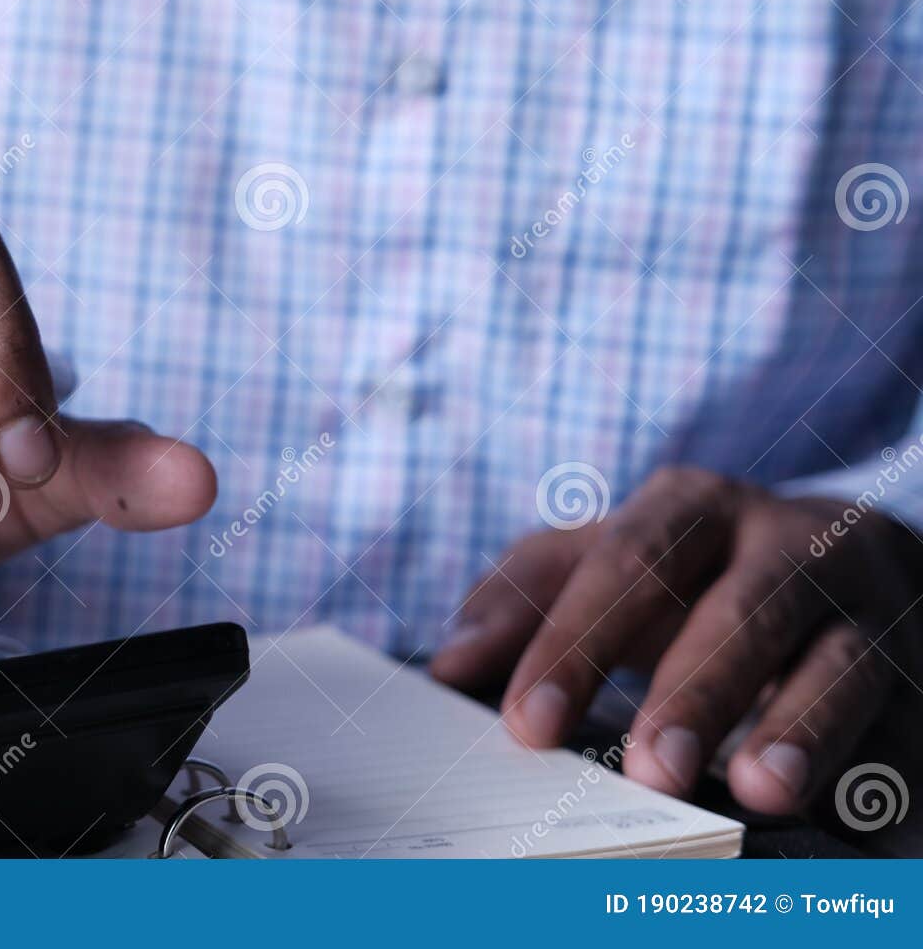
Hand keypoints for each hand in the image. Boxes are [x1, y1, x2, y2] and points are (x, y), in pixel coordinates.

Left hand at [430, 466, 922, 813]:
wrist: (844, 557)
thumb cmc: (693, 571)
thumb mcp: (609, 558)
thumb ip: (525, 597)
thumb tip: (447, 667)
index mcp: (694, 507)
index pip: (627, 564)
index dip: (577, 642)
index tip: (530, 725)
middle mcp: (791, 540)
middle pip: (743, 609)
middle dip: (695, 690)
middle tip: (648, 770)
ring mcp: (872, 604)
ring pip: (843, 661)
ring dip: (801, 727)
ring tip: (759, 791)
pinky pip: (906, 722)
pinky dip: (876, 769)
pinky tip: (847, 817)